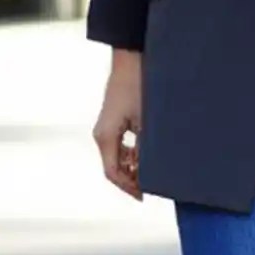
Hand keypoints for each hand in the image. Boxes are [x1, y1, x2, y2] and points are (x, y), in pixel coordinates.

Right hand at [92, 49, 143, 200]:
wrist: (131, 60)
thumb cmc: (140, 86)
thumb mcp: (147, 121)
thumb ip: (146, 147)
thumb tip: (150, 170)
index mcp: (105, 137)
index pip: (113, 173)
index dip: (128, 187)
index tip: (144, 195)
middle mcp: (101, 134)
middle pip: (114, 167)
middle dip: (132, 178)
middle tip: (152, 185)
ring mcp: (106, 127)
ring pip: (117, 156)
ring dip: (133, 165)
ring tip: (153, 169)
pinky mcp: (114, 121)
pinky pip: (120, 145)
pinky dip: (133, 153)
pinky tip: (148, 153)